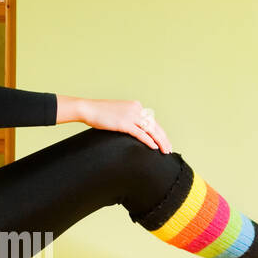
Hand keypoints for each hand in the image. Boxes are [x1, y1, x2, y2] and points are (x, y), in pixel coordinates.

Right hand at [58, 96, 172, 151]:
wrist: (88, 109)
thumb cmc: (100, 114)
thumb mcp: (118, 114)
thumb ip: (128, 120)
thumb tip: (134, 131)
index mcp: (136, 106)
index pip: (152, 121)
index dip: (160, 132)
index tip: (164, 142)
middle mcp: (136, 109)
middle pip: (155, 125)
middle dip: (164, 139)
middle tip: (169, 149)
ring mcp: (131, 115)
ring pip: (151, 130)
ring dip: (160, 141)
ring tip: (165, 151)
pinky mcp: (124, 123)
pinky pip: (140, 133)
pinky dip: (149, 141)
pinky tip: (154, 147)